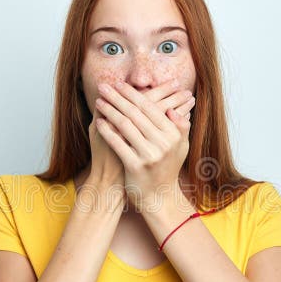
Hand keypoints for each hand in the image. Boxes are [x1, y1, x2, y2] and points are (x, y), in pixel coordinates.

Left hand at [93, 79, 193, 210]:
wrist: (160, 197)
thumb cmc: (167, 168)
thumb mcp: (181, 147)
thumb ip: (181, 126)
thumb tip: (173, 108)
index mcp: (174, 134)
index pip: (150, 108)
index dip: (133, 94)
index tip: (120, 84)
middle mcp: (164, 143)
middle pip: (136, 114)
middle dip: (117, 97)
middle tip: (104, 86)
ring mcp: (150, 155)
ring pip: (126, 126)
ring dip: (110, 111)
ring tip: (98, 101)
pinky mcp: (136, 166)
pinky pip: (119, 144)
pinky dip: (108, 131)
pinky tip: (98, 122)